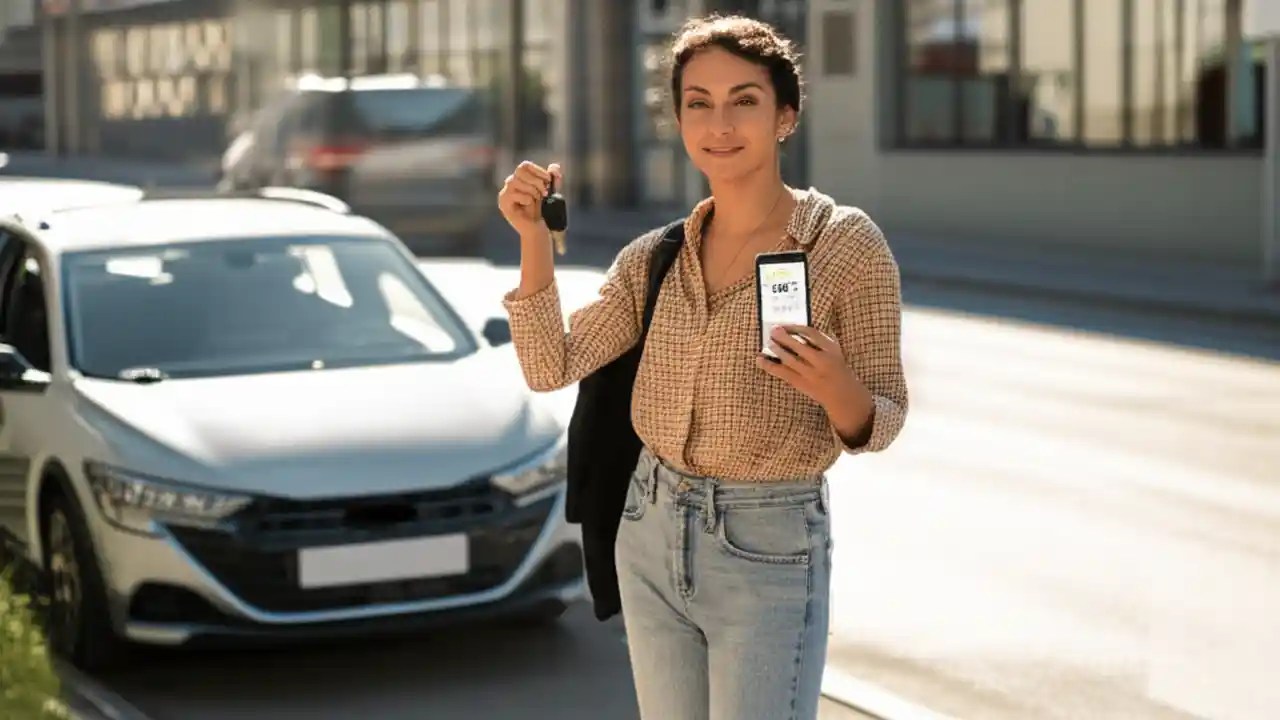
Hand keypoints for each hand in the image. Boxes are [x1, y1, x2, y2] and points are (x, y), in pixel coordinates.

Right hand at [498, 161, 561, 239]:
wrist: (539, 230)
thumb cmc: (544, 211)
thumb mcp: (552, 192)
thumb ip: (554, 179)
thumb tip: (554, 166)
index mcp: (521, 179)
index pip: (525, 166)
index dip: (538, 171)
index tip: (548, 180)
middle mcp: (511, 183)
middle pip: (520, 170)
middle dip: (536, 180)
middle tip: (544, 193)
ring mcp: (505, 193)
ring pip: (515, 181)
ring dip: (532, 190)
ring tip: (537, 200)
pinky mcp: (503, 203)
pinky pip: (514, 193)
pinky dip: (526, 199)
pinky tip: (528, 207)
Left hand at [757, 324, 872, 428]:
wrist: (843, 395)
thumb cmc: (836, 367)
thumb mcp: (835, 350)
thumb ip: (820, 338)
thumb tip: (795, 328)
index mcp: (831, 349)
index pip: (812, 334)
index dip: (796, 328)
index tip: (785, 325)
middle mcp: (822, 361)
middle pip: (800, 347)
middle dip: (784, 338)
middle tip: (773, 330)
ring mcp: (810, 374)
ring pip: (790, 360)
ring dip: (777, 350)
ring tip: (768, 342)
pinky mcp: (801, 384)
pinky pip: (782, 373)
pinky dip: (769, 366)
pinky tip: (759, 359)